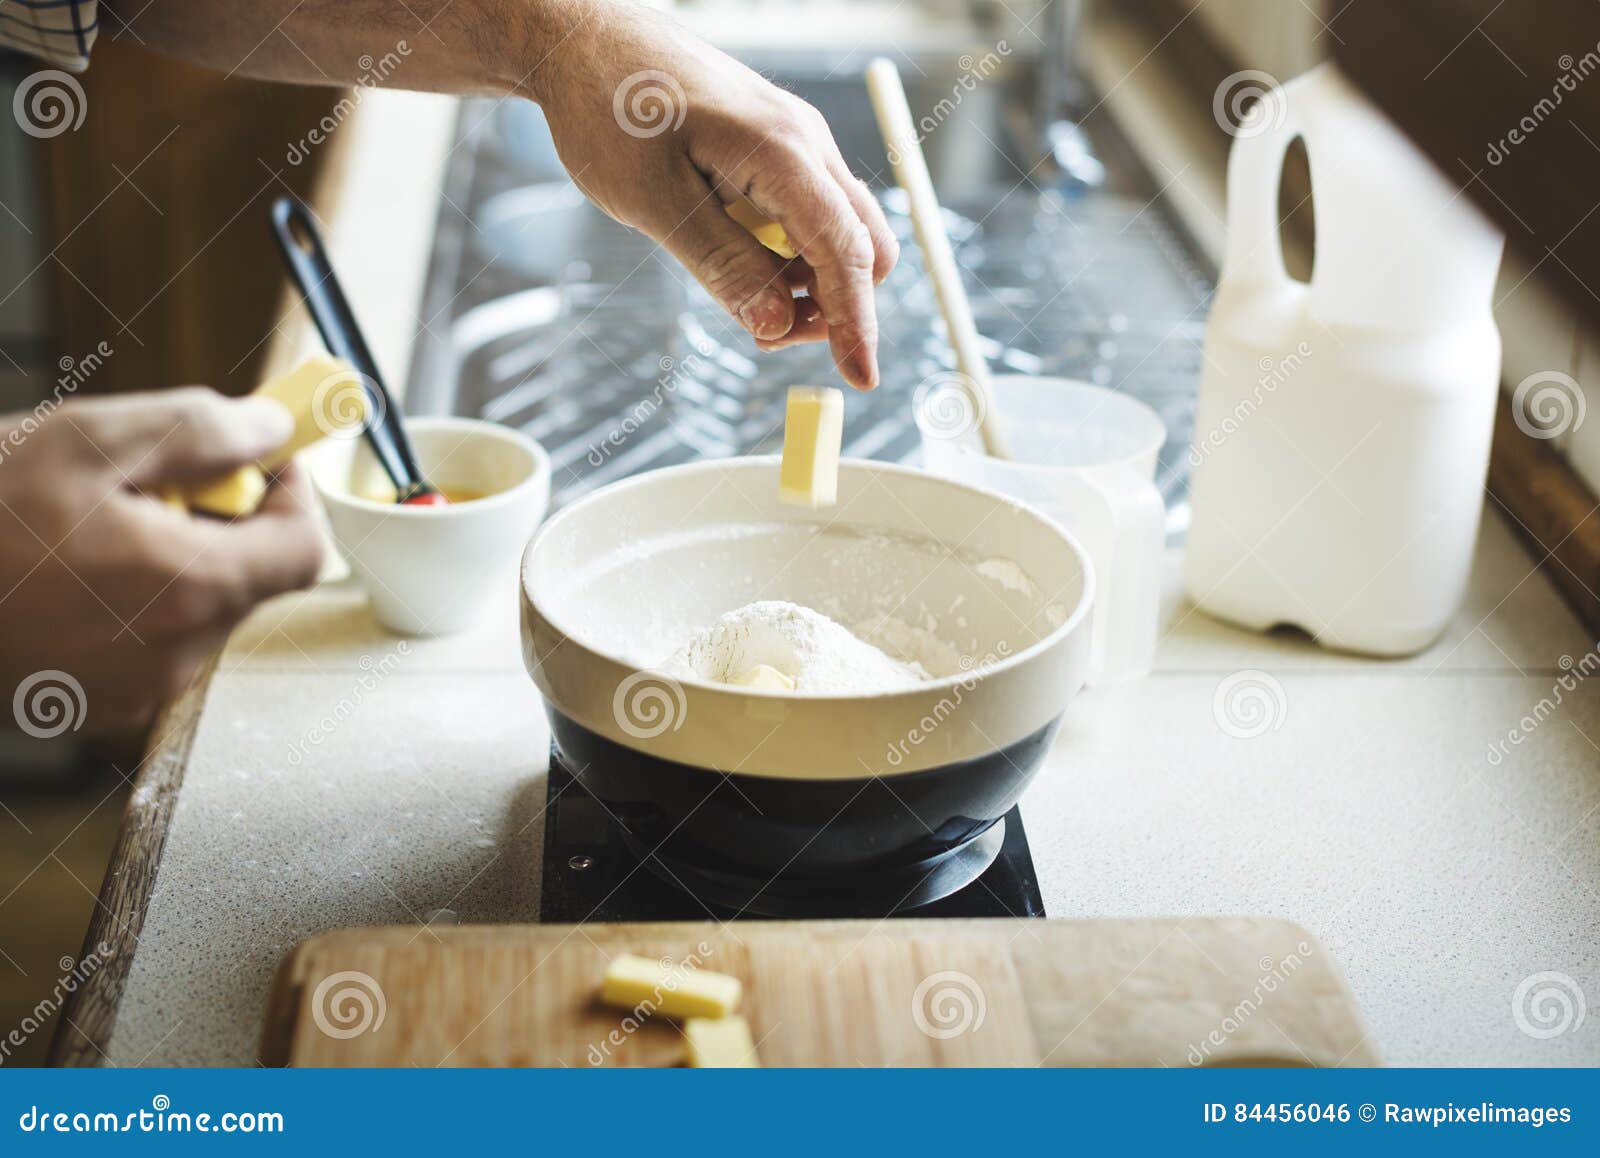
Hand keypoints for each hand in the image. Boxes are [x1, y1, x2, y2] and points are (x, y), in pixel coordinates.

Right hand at [0, 388, 323, 738]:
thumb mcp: (83, 440)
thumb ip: (200, 432)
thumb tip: (272, 429)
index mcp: (191, 589)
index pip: (306, 547)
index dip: (290, 491)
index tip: (259, 454)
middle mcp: (178, 655)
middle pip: (251, 575)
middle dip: (216, 518)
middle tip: (143, 480)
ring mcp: (137, 690)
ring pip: (198, 605)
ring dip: (169, 555)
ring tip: (80, 526)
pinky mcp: (97, 705)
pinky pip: (149, 637)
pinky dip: (130, 596)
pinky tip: (59, 571)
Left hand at [531, 0, 897, 387]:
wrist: (587, 39)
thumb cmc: (611, 111)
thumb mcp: (655, 204)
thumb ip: (723, 265)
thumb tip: (777, 327)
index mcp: (781, 153)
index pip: (845, 253)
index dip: (855, 323)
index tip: (862, 380)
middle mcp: (806, 142)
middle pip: (865, 244)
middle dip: (835, 305)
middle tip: (768, 334)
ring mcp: (798, 140)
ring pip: (842, 230)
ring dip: (810, 280)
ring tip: (742, 293)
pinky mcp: (780, 145)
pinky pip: (811, 211)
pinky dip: (791, 250)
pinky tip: (738, 254)